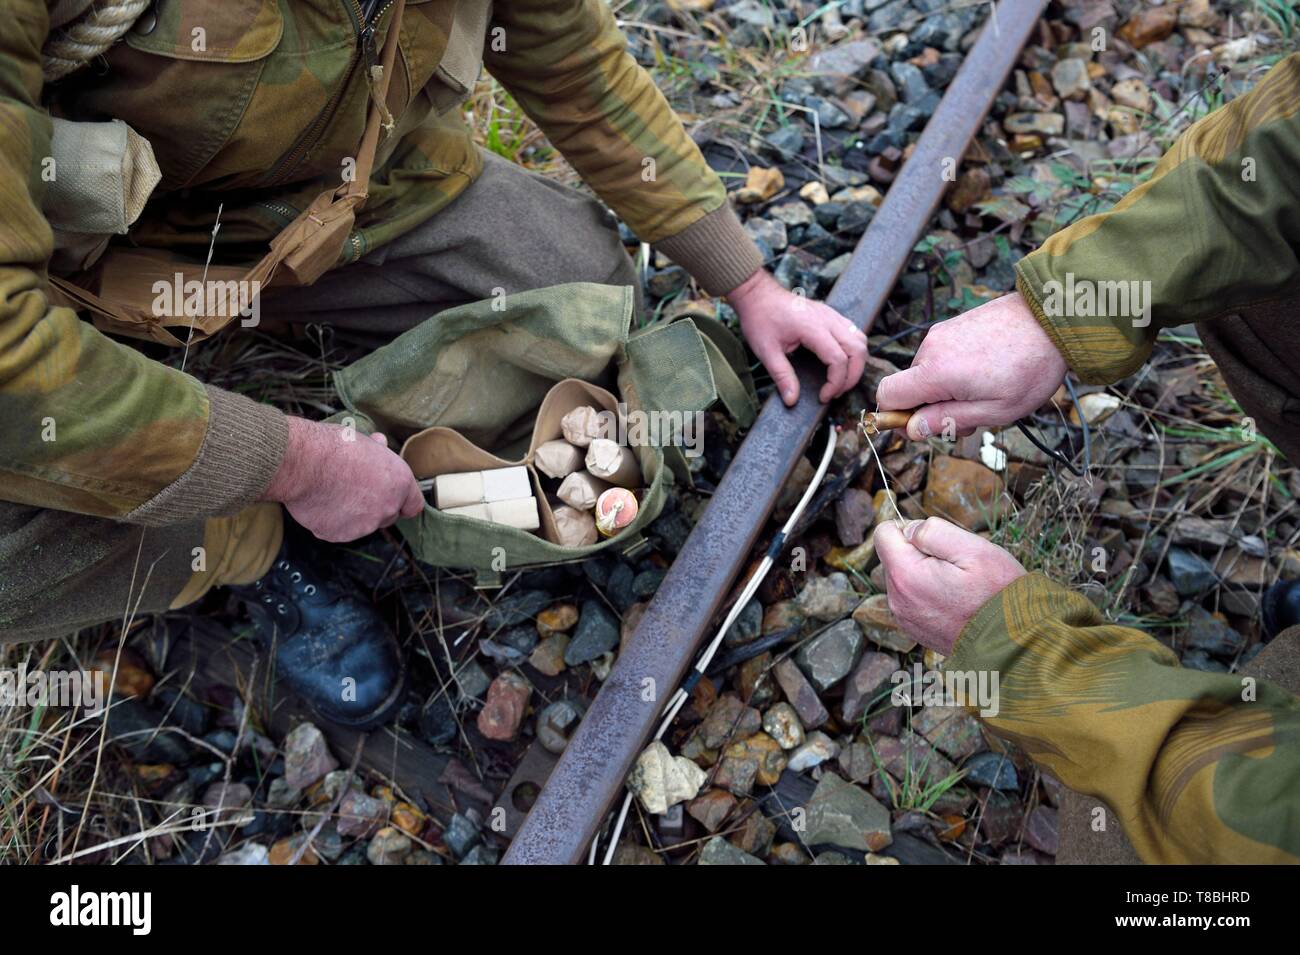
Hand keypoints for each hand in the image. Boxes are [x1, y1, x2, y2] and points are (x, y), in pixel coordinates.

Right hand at [261, 417, 423, 542]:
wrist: (304, 462)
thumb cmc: (334, 446)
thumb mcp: (364, 441)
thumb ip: (377, 451)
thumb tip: (380, 444)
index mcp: (399, 483)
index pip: (413, 505)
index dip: (402, 501)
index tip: (391, 497)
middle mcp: (387, 507)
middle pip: (388, 516)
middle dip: (375, 507)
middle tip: (354, 490)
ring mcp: (364, 526)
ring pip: (363, 525)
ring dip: (352, 515)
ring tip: (332, 492)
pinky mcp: (338, 535)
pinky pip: (337, 530)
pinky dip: (330, 521)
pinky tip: (320, 502)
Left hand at [729, 269, 866, 405]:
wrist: (758, 295)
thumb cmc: (760, 319)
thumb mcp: (766, 351)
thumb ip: (781, 376)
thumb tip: (791, 400)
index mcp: (812, 327)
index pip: (838, 359)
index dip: (836, 382)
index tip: (823, 396)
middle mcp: (827, 319)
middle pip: (858, 350)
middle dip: (852, 376)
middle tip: (835, 392)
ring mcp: (832, 315)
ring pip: (860, 340)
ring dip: (857, 363)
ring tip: (840, 380)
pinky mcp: (831, 315)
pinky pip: (853, 333)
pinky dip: (854, 351)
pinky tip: (840, 363)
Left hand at [874, 517, 1024, 653]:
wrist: (1013, 642)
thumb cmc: (997, 593)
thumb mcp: (972, 548)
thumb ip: (932, 530)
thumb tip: (909, 530)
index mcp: (904, 576)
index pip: (883, 533)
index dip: (911, 528)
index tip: (939, 543)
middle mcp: (896, 599)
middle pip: (895, 555)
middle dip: (921, 552)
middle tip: (956, 568)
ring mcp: (904, 617)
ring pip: (905, 576)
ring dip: (927, 573)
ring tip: (959, 586)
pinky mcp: (914, 628)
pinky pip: (914, 597)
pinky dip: (931, 592)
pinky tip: (956, 602)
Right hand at [876, 293, 1066, 440]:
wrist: (1054, 319)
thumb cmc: (1030, 368)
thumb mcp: (993, 410)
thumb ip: (947, 420)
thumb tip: (912, 429)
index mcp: (935, 372)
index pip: (887, 395)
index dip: (897, 416)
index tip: (923, 426)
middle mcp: (931, 348)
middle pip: (909, 388)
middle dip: (931, 408)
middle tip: (970, 417)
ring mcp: (942, 333)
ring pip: (927, 373)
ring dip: (945, 390)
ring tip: (985, 392)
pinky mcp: (954, 326)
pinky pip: (941, 356)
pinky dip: (954, 371)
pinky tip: (986, 372)